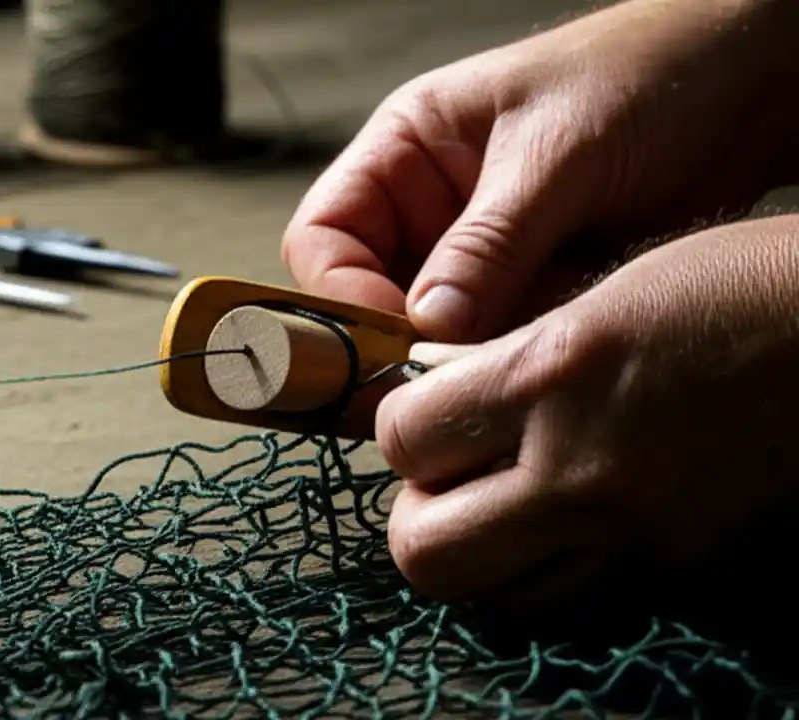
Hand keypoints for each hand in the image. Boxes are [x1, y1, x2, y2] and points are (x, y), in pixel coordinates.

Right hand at [282, 0, 798, 343]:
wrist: (753, 84)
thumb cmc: (645, 78)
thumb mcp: (556, 156)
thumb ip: (486, 244)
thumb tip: (425, 330)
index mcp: (405, 151)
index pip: (323, 236)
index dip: (340, 295)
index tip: (391, 341)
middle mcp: (428, 207)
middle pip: (369, 295)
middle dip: (401, 342)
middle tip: (442, 382)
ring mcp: (480, 254)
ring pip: (434, 331)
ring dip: (467, 354)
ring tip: (520, 353)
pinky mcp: (531, 288)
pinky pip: (498, 340)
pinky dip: (517, 354)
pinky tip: (556, 345)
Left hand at [375, 215, 798, 602]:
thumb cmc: (734, 288)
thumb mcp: (601, 294)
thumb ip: (507, 357)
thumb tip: (436, 395)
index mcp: (553, 375)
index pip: (401, 439)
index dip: (400, 426)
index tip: (425, 411)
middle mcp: (583, 467)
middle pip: (424, 550)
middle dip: (416, 513)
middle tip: (444, 476)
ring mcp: (636, 533)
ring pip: (493, 597)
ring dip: (478, 551)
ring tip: (500, 501)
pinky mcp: (680, 569)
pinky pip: (575, 599)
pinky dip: (547, 570)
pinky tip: (564, 521)